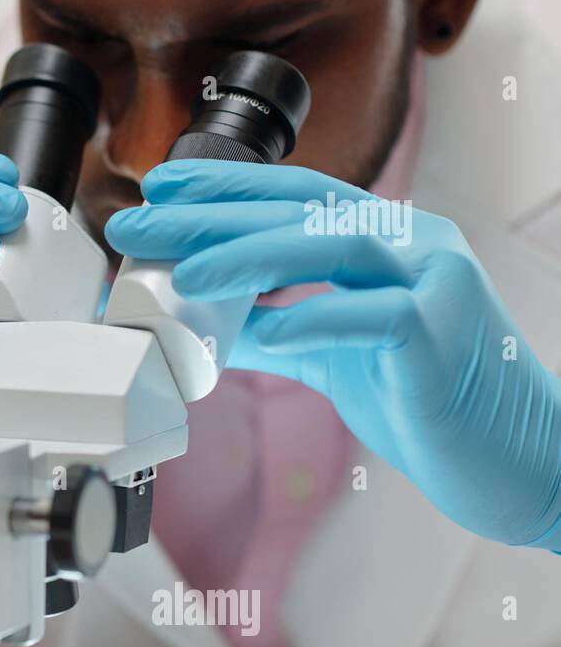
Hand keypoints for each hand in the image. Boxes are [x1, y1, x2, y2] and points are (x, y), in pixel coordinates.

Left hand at [105, 159, 560, 551]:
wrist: (509, 459)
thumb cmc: (421, 398)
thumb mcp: (331, 354)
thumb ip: (271, 329)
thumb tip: (195, 322)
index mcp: (385, 241)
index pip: (294, 196)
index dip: (225, 187)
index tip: (160, 187)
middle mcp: (412, 245)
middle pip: (300, 213)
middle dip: (212, 215)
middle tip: (137, 222)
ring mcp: (434, 284)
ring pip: (335, 245)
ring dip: (250, 255)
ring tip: (184, 272)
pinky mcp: (443, 336)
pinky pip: (371, 316)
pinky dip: (311, 318)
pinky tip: (261, 331)